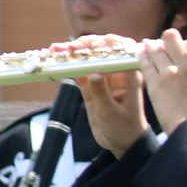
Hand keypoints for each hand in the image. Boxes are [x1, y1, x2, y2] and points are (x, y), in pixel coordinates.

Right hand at [65, 35, 147, 156]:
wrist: (121, 142)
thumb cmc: (124, 128)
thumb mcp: (111, 113)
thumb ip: (102, 93)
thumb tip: (94, 73)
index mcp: (129, 75)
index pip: (122, 51)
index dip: (107, 43)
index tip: (92, 44)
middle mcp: (117, 73)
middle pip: (102, 51)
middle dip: (86, 45)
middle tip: (69, 47)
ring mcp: (103, 78)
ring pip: (88, 59)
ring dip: (73, 52)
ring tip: (57, 49)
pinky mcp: (91, 85)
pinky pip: (79, 71)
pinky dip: (68, 65)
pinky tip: (56, 59)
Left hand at [139, 27, 186, 134]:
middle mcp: (185, 66)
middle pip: (172, 37)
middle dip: (171, 38)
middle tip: (170, 44)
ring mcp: (168, 74)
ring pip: (155, 47)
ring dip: (154, 45)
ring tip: (152, 47)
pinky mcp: (154, 83)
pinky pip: (144, 61)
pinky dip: (143, 55)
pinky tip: (143, 54)